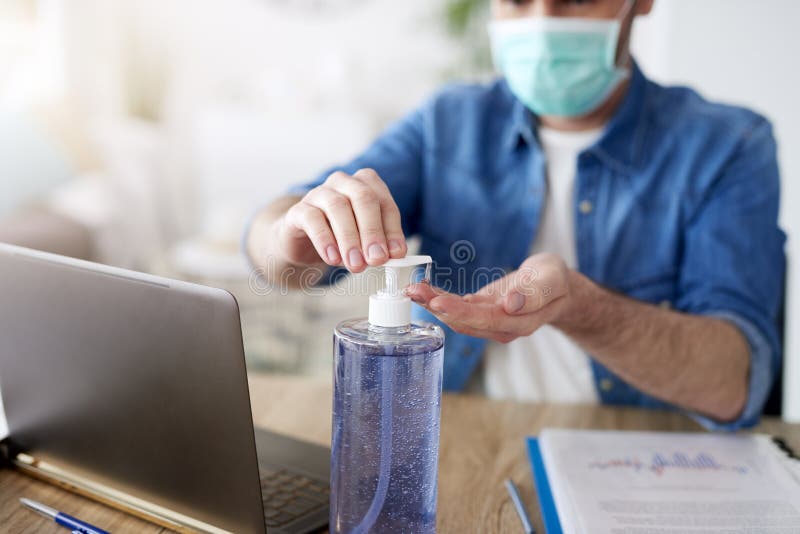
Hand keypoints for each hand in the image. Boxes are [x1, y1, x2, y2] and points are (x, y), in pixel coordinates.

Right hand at [275, 169, 407, 271]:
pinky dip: (325, 240)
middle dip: (372, 231)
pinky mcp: (298, 210)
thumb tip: (394, 254)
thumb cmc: (339, 237)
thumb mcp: (364, 242)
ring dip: (350, 238)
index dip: (392, 229)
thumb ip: (379, 245)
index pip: (384, 202)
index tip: (396, 253)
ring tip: (356, 264)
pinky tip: (332, 258)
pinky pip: (312, 219)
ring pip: (338, 207)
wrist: (303, 243)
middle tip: (376, 259)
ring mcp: (319, 193)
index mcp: (365, 184)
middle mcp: (343, 182)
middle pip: (363, 198)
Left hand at [406, 253, 572, 342]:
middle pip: (465, 321)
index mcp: (520, 323)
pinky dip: (439, 298)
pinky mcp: (481, 311)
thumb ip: (535, 294)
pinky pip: (457, 308)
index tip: (437, 301)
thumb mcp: (553, 281)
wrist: (556, 287)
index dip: (460, 312)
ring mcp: (490, 321)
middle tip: (414, 291)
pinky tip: (423, 289)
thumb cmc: (556, 281)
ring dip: (433, 303)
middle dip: (437, 306)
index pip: (486, 320)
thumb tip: (512, 304)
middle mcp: (501, 327)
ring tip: (412, 289)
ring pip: (457, 317)